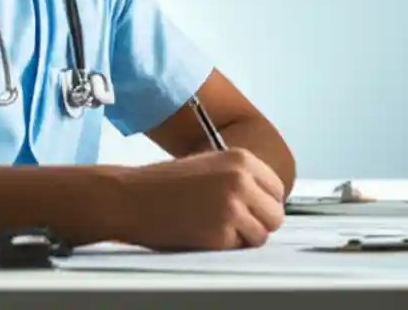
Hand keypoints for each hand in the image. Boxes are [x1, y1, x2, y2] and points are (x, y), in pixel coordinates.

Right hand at [117, 148, 285, 250]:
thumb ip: (241, 177)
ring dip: (243, 238)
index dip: (264, 203)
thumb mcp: (211, 165)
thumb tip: (266, 201)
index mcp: (241, 159)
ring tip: (217, 228)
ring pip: (261, 235)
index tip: (252, 210)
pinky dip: (225, 246)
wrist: (131, 197)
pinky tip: (203, 233)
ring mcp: (232, 207)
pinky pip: (238, 248)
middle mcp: (241, 181)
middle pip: (275, 214)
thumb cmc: (165, 183)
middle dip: (259, 223)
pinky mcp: (220, 233)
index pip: (277, 188)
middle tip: (236, 225)